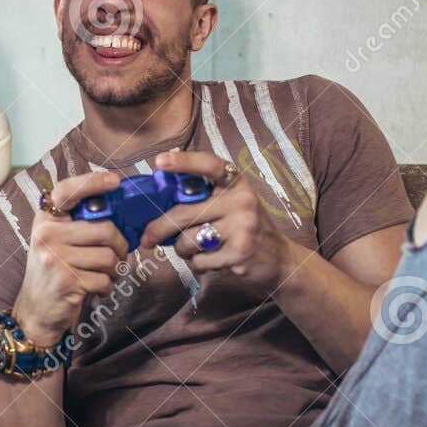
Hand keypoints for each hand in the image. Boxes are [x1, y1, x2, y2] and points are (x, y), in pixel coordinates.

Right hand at [13, 169, 129, 343]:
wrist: (36, 311)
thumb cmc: (56, 272)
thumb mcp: (58, 242)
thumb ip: (80, 225)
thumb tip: (121, 215)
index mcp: (46, 219)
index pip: (68, 191)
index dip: (92, 181)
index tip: (115, 180)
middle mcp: (47, 234)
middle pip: (106, 229)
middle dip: (121, 246)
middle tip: (118, 256)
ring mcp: (55, 258)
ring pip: (109, 256)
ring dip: (114, 270)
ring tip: (103, 275)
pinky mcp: (66, 281)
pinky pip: (105, 279)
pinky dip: (107, 287)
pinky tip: (96, 290)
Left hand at [139, 151, 295, 296]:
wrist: (279, 259)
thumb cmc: (243, 226)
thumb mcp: (231, 201)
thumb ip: (203, 196)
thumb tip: (156, 200)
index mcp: (236, 182)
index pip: (209, 165)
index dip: (183, 161)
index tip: (159, 162)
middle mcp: (242, 200)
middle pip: (184, 213)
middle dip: (158, 229)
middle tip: (146, 239)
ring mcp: (243, 227)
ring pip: (187, 240)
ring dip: (183, 250)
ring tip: (195, 248)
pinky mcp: (240, 253)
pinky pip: (199, 261)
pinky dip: (197, 264)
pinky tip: (211, 260)